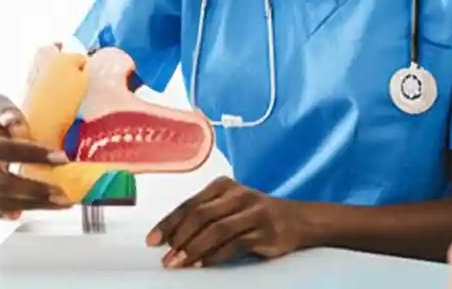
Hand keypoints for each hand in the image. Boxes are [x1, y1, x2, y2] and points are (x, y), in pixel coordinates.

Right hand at [0, 93, 72, 218]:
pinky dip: (16, 211)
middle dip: (35, 191)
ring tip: (60, 203)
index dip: (34, 155)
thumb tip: (20, 129)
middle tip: (64, 193)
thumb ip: (7, 112)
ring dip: (33, 205)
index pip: (5, 149)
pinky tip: (36, 208)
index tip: (62, 158)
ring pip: (0, 202)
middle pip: (1, 185)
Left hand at [146, 176, 304, 268]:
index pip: (190, 204)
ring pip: (216, 229)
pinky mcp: (265, 232)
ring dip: (193, 248)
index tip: (152, 239)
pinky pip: (235, 244)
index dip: (169, 222)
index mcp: (223, 186)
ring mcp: (252, 212)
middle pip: (200, 215)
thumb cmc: (255, 214)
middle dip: (178, 237)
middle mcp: (238, 195)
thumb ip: (205, 215)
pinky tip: (202, 265)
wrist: (299, 220)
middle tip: (165, 256)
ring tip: (178, 263)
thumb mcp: (230, 206)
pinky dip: (215, 255)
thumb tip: (171, 237)